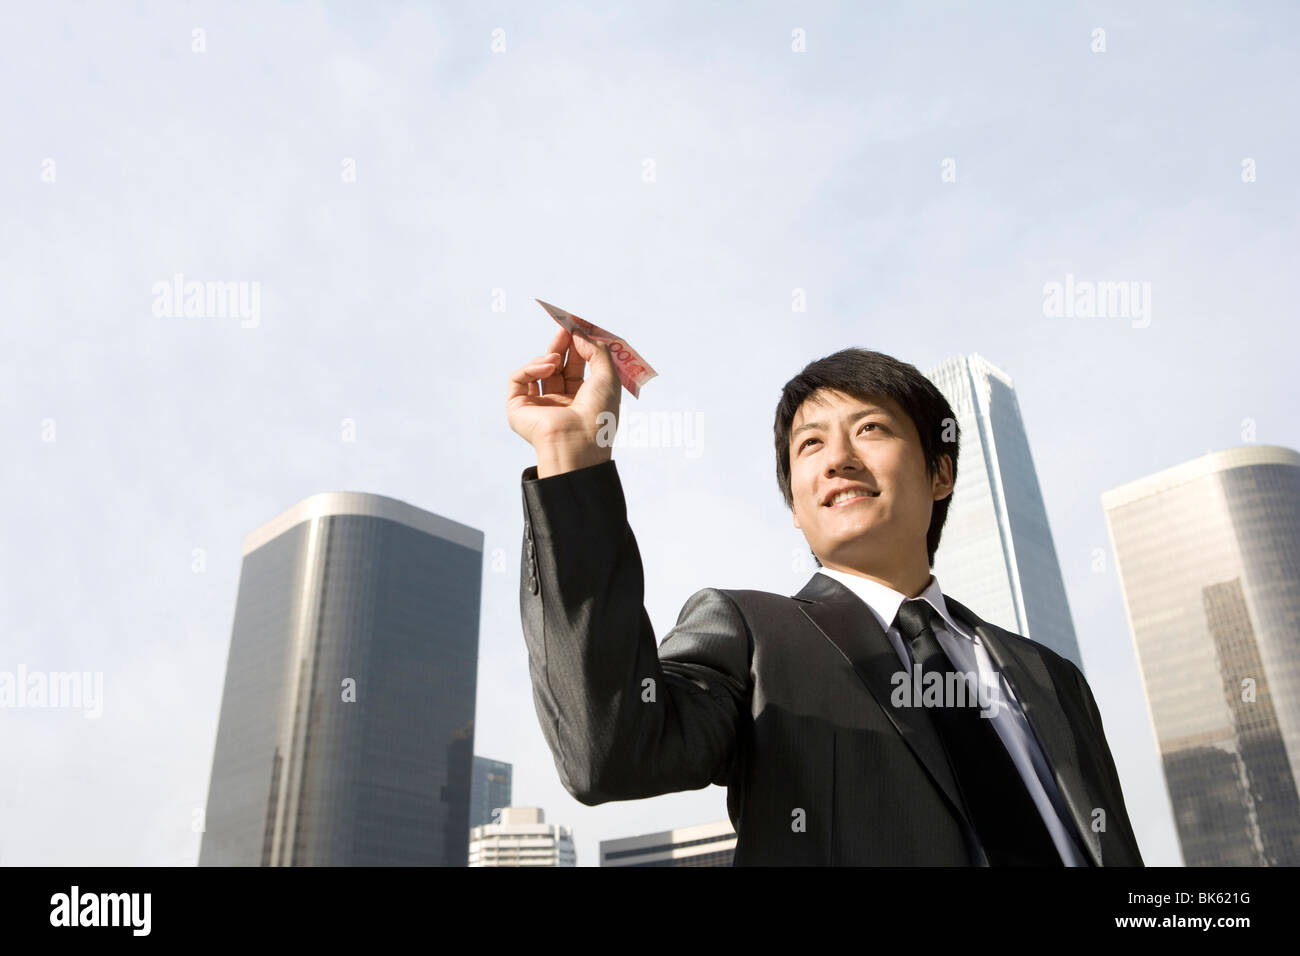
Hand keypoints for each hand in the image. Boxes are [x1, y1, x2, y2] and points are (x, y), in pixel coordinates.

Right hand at [507, 325, 621, 475]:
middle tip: (564, 329)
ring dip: (548, 357)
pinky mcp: (518, 407)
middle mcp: (559, 403)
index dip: (576, 347)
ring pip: (537, 370)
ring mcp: (538, 405)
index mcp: (581, 400)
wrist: (578, 440)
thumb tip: (580, 334)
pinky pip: (519, 378)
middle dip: (561, 346)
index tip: (576, 328)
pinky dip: (531, 368)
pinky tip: (547, 367)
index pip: (576, 367)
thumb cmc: (598, 414)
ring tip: (556, 358)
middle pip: (556, 366)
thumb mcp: (608, 376)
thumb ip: (597, 350)